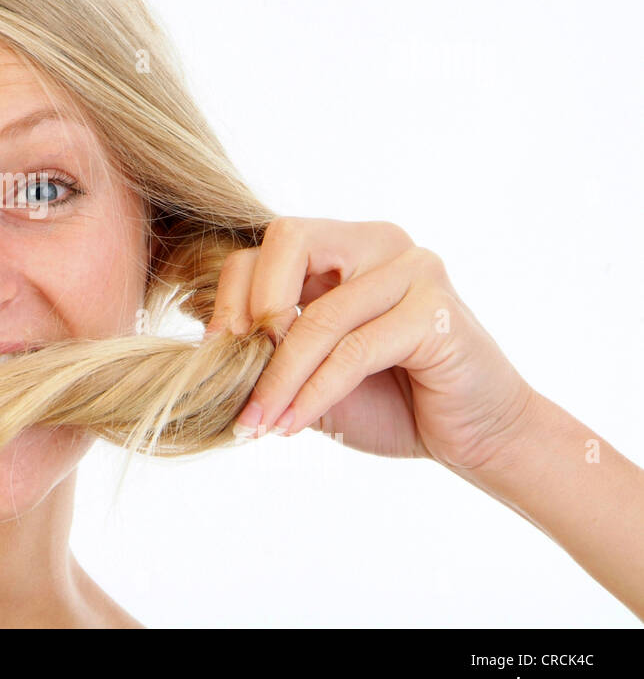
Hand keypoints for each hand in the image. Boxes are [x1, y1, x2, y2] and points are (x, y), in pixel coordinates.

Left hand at [204, 217, 536, 470]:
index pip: (268, 245)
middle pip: (289, 240)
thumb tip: (205, 337)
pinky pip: (353, 351)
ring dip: (277, 379)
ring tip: (256, 423)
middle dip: (249, 309)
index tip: (211, 355)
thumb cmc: (390, 400)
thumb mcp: (312, 367)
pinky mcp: (436, 311)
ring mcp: (414, 269)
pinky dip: (314, 392)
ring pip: (318, 316)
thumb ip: (270, 342)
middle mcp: (380, 241)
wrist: (475, 437)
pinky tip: (292, 425)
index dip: (231, 297)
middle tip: (229, 369)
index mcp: (346, 244)